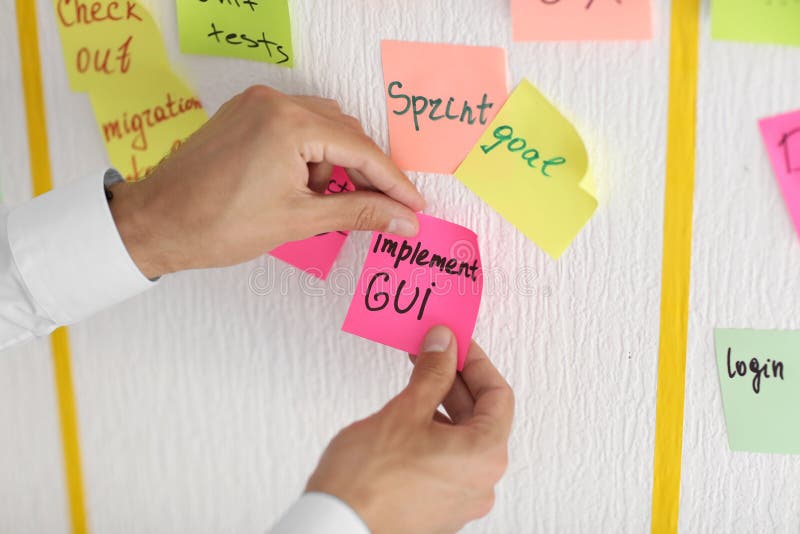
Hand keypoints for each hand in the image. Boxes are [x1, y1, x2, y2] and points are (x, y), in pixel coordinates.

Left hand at [109, 85, 424, 278]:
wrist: (155, 223)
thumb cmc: (218, 225)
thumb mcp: (299, 221)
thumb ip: (359, 212)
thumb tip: (404, 219)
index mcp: (289, 124)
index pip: (361, 151)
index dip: (393, 182)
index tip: (415, 206)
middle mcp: (274, 101)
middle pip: (345, 133)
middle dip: (364, 173)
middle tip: (382, 210)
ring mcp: (256, 103)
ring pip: (322, 128)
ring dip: (334, 165)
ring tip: (318, 204)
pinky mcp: (244, 113)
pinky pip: (295, 126)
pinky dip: (308, 155)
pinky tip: (300, 187)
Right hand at [306, 326, 513, 533]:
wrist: (338, 526)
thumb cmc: (368, 481)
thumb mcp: (405, 411)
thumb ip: (432, 373)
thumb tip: (444, 345)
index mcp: (485, 456)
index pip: (498, 395)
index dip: (475, 362)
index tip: (454, 343)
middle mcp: (482, 482)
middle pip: (481, 417)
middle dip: (455, 382)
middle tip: (431, 355)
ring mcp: (461, 499)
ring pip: (462, 440)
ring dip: (442, 407)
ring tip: (416, 383)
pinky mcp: (438, 509)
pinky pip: (447, 461)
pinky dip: (434, 434)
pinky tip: (409, 418)